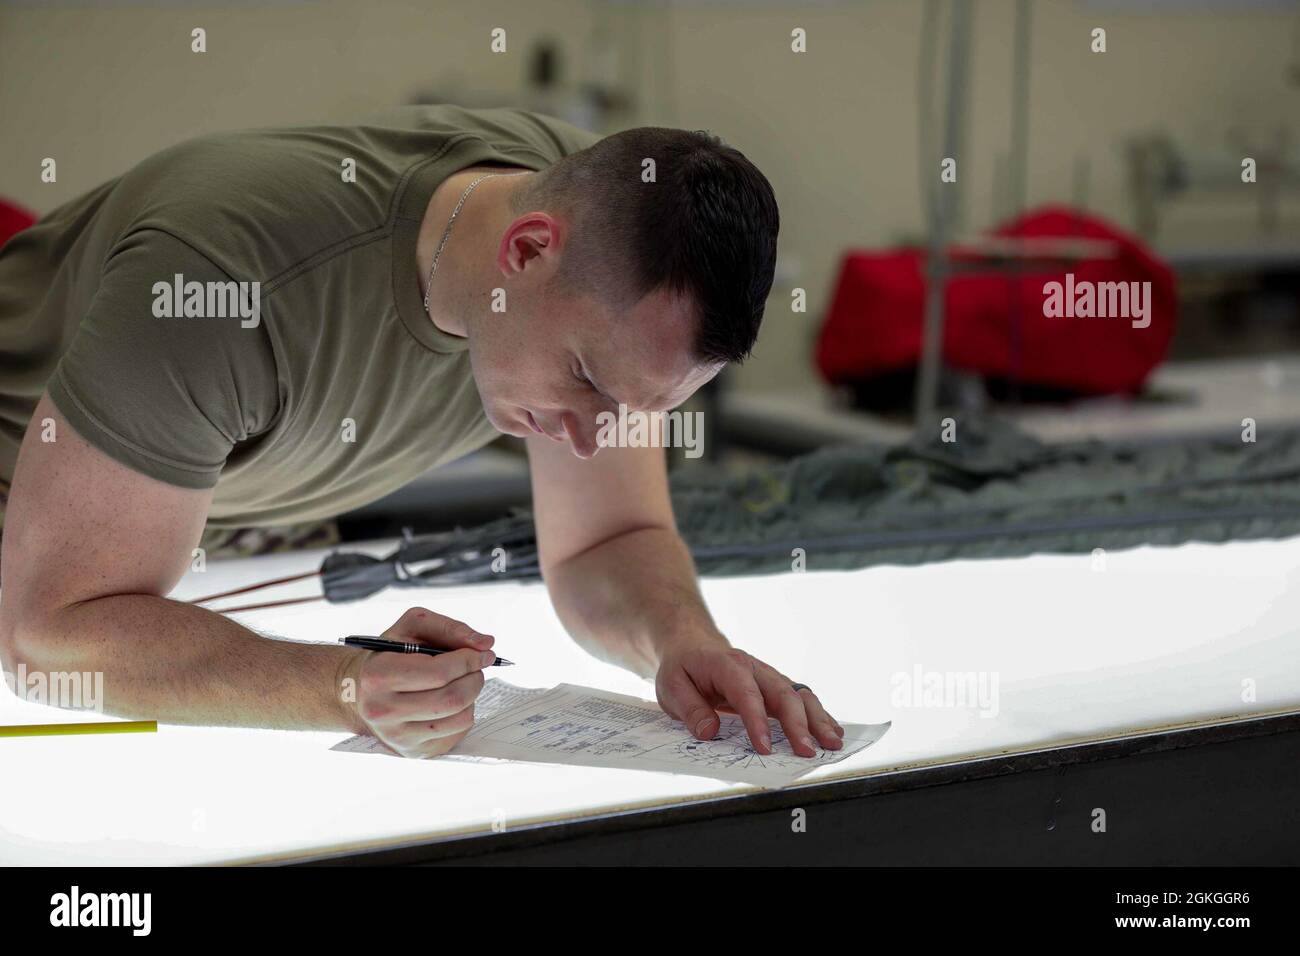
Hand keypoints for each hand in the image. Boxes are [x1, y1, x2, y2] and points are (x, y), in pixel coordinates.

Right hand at [340, 606, 495, 757]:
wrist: (359, 690)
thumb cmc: (390, 654)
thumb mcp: (411, 627)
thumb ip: (449, 628)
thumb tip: (485, 644)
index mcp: (378, 676)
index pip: (438, 673)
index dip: (468, 660)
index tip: (482, 653)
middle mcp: (384, 711)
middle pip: (452, 699)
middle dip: (475, 678)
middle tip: (477, 667)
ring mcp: (398, 736)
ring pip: (460, 718)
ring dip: (472, 696)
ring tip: (462, 682)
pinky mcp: (414, 751)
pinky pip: (458, 733)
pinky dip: (465, 713)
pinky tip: (451, 702)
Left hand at [654, 635, 844, 756]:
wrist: (693, 646)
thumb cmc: (683, 667)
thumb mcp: (671, 687)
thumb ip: (690, 709)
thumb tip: (709, 732)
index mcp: (726, 665)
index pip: (746, 694)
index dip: (757, 721)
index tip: (764, 748)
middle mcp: (753, 668)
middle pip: (782, 693)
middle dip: (798, 724)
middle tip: (806, 752)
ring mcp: (768, 676)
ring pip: (798, 695)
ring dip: (817, 720)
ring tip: (832, 743)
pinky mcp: (775, 687)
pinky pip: (800, 699)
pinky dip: (817, 715)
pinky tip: (831, 731)